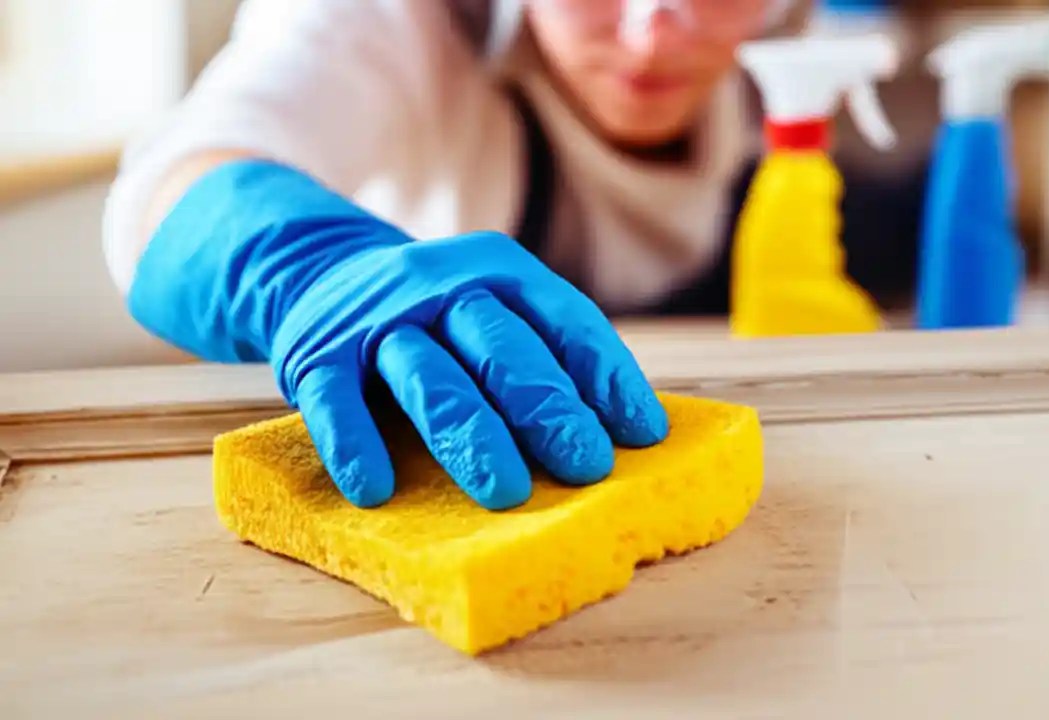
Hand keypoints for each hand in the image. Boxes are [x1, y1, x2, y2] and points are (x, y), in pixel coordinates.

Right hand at [127, 159, 667, 508]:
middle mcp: (442, 286)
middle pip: (502, 348)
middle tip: (587, 467)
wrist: (320, 268)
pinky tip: (376, 488)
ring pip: (431, 376)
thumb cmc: (439, 316)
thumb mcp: (494, 311)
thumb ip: (548, 356)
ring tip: (506, 493)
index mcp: (500, 273)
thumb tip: (624, 439)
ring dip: (469, 435)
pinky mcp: (318, 355)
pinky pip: (336, 401)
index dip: (606, 376)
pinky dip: (356, 443)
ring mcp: (379, 319)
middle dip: (548, 408)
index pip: (566, 320)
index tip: (642, 435)